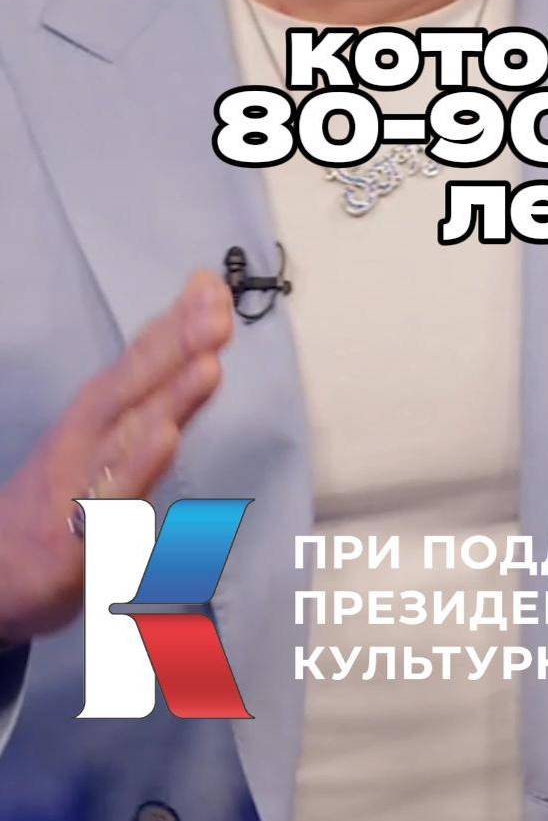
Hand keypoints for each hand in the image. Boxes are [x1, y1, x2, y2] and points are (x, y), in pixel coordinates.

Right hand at [0, 271, 233, 645]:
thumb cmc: (57, 504)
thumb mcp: (103, 448)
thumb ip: (151, 405)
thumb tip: (200, 354)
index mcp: (95, 420)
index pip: (138, 363)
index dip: (174, 324)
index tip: (213, 285)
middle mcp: (86, 443)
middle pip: (134, 386)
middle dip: (177, 346)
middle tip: (217, 310)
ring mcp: (79, 485)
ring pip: (129, 435)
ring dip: (168, 399)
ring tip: (208, 364)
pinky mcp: (75, 535)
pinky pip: (110, 499)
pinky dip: (137, 468)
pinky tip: (165, 441)